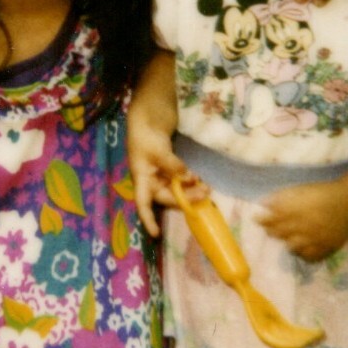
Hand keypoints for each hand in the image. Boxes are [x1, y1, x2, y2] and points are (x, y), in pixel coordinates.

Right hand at [127, 115, 198, 236]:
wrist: (148, 113)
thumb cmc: (145, 132)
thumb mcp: (158, 151)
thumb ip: (173, 166)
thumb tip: (188, 179)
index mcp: (141, 178)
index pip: (143, 203)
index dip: (148, 219)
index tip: (155, 234)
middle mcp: (150, 178)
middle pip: (167, 197)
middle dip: (184, 199)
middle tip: (204, 194)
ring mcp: (160, 172)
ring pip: (176, 189)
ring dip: (190, 190)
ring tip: (206, 187)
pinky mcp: (169, 165)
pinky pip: (180, 179)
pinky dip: (189, 181)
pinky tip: (199, 178)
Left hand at [256, 180, 347, 262]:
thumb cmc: (324, 193)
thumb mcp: (302, 190)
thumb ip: (282, 197)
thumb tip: (262, 203)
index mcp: (298, 210)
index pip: (273, 219)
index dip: (262, 220)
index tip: (256, 219)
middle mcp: (304, 226)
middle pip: (280, 234)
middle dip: (273, 231)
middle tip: (272, 228)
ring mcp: (315, 240)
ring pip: (292, 248)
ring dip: (288, 242)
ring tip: (290, 237)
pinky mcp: (326, 248)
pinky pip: (309, 257)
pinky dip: (303, 254)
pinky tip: (302, 248)